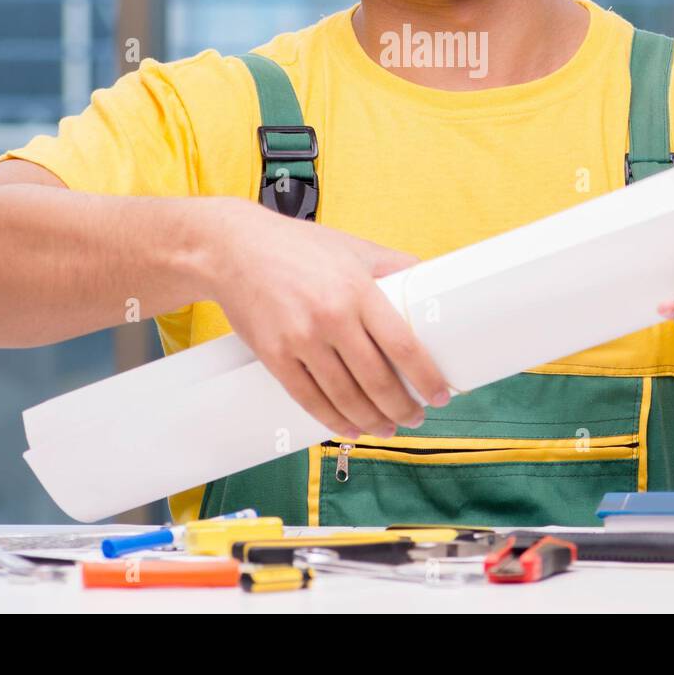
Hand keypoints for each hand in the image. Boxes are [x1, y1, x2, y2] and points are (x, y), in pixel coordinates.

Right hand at [208, 199, 450, 439]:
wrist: (233, 249)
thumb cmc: (296, 246)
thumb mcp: (351, 246)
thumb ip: (390, 263)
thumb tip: (427, 277)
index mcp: (357, 290)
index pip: (402, 345)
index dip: (425, 377)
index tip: (440, 394)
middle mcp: (331, 317)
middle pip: (377, 380)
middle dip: (402, 407)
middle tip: (415, 417)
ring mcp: (300, 340)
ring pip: (345, 397)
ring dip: (372, 421)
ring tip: (388, 428)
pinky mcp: (274, 356)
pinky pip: (308, 400)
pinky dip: (332, 420)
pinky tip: (349, 427)